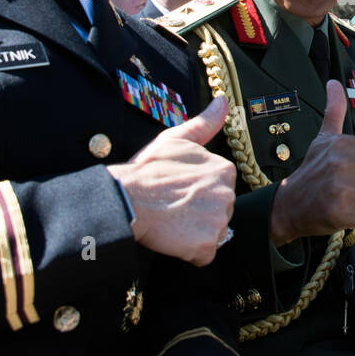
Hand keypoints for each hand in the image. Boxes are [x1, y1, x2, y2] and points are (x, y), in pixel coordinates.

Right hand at [108, 95, 236, 265]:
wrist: (126, 197)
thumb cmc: (147, 169)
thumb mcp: (176, 138)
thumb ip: (204, 122)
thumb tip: (223, 101)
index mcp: (224, 169)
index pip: (218, 188)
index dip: (196, 192)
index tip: (178, 189)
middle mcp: (228, 194)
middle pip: (218, 211)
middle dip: (198, 212)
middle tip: (173, 206)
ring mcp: (218, 221)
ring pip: (212, 233)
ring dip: (194, 232)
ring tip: (172, 220)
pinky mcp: (206, 245)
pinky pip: (203, 254)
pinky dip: (190, 252)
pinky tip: (173, 237)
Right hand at [269, 80, 354, 244]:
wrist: (289, 204)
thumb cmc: (313, 170)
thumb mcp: (324, 138)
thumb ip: (334, 111)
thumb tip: (333, 82)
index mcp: (344, 144)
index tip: (354, 170)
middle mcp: (343, 164)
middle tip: (353, 187)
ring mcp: (342, 189)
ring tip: (348, 198)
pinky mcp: (341, 212)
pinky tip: (344, 211)